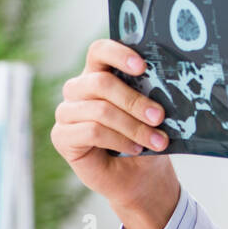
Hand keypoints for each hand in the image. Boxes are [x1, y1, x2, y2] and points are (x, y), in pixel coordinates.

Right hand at [50, 39, 179, 228]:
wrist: (141, 177)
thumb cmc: (146, 137)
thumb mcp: (152, 112)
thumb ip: (150, 92)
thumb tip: (166, 79)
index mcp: (99, 73)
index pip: (99, 51)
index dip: (118, 54)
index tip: (142, 66)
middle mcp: (78, 89)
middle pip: (100, 82)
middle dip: (135, 101)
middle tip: (159, 116)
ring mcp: (67, 112)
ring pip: (100, 110)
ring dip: (133, 126)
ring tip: (156, 139)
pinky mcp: (61, 136)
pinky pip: (91, 131)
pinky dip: (118, 140)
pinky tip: (135, 148)